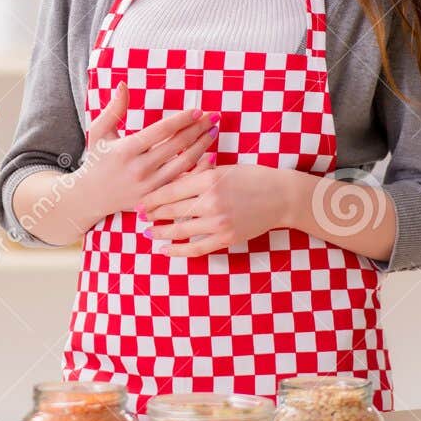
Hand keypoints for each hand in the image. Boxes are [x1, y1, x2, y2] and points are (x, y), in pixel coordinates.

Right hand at [71, 81, 218, 222]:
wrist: (89, 197)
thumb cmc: (96, 160)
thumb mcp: (99, 132)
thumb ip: (113, 109)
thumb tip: (123, 84)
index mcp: (126, 150)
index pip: (161, 131)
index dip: (181, 120)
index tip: (197, 111)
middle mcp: (139, 169)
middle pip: (176, 145)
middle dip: (198, 129)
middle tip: (213, 117)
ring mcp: (149, 186)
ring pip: (183, 164)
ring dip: (202, 146)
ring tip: (213, 132)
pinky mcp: (155, 198)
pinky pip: (183, 183)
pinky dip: (198, 170)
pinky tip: (210, 158)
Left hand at [140, 163, 302, 255]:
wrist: (281, 196)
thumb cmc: (251, 178)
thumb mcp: (222, 169)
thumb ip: (196, 176)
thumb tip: (169, 181)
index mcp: (208, 179)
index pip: (170, 190)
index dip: (151, 198)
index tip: (139, 202)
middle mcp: (211, 202)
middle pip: (171, 210)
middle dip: (151, 214)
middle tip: (138, 216)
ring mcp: (219, 222)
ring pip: (180, 231)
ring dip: (160, 233)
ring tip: (148, 232)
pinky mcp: (227, 238)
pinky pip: (196, 249)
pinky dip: (178, 251)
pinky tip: (165, 250)